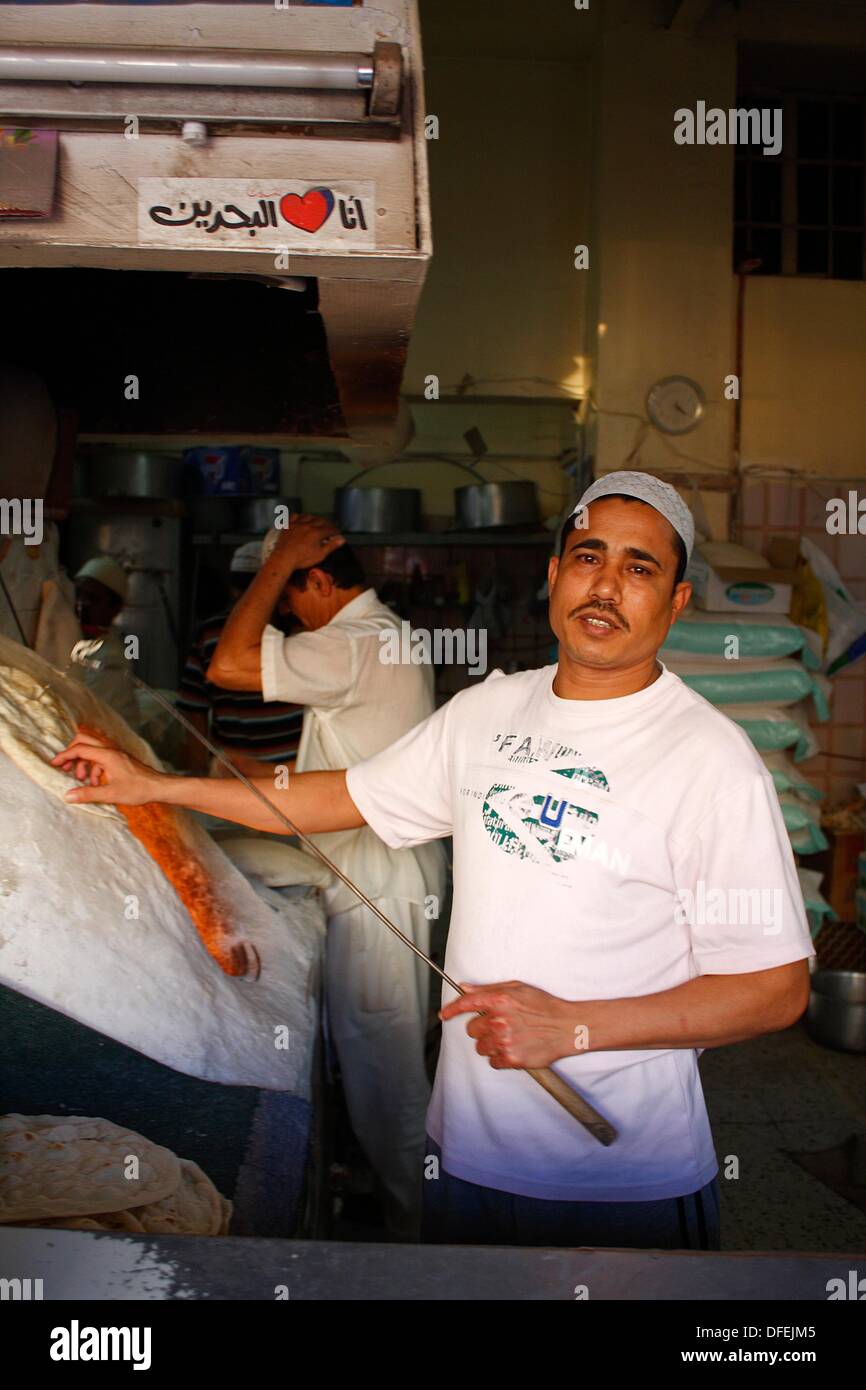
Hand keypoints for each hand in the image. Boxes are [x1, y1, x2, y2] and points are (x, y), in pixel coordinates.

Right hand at [51, 731, 164, 805]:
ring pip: (92, 750)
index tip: (54, 764)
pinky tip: (95, 783)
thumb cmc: (139, 789)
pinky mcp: (119, 760)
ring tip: (82, 780)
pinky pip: (101, 758)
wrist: (159, 787)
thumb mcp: (111, 794)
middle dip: (72, 754)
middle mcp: (111, 750)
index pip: (80, 749)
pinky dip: (94, 768)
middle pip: (84, 741)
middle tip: (66, 769)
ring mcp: (116, 754)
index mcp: (107, 755)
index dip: (64, 756)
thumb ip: (88, 794)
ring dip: (83, 763)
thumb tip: (68, 796)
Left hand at [268, 514, 345, 570]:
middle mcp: (308, 525)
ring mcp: (297, 524)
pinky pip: (295, 516)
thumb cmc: (302, 559)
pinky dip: (300, 516)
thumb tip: (342, 539)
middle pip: (321, 520)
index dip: (335, 530)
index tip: (337, 532)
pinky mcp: (288, 525)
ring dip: (315, 518)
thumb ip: (331, 546)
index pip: (330, 528)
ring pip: (308, 516)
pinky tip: (301, 519)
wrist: (284, 558)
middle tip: (330, 527)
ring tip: (317, 521)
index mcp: (317, 532)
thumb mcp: (320, 555)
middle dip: (327, 523)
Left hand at [440, 981, 576, 1069]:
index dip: (452, 1010)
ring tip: (510, 1037)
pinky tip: (514, 1048)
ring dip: (490, 1044)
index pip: (466, 1004)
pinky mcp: (511, 1058)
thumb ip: (488, 989)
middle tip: (499, 1026)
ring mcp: (504, 1040)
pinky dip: (500, 1058)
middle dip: (482, 1029)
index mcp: (499, 999)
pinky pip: (493, 1062)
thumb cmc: (544, 1006)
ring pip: (481, 1047)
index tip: (444, 1015)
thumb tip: (465, 988)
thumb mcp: (517, 988)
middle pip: (472, 1030)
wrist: (567, 1027)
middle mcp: (499, 1020)